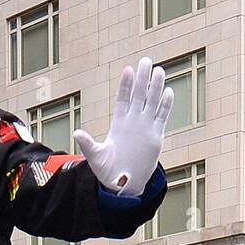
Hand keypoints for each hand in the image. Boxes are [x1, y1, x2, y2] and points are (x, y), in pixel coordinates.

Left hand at [73, 57, 173, 196]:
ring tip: (159, 71)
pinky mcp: (156, 136)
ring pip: (152, 102)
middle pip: (139, 96)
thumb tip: (77, 133)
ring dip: (155, 87)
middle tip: (146, 61)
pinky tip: (168, 91)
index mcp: (118, 124)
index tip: (128, 70)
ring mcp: (145, 127)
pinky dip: (165, 105)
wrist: (123, 184)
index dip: (125, 85)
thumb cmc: (107, 171)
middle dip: (142, 79)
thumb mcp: (96, 157)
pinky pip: (161, 116)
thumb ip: (88, 144)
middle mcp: (132, 122)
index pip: (122, 99)